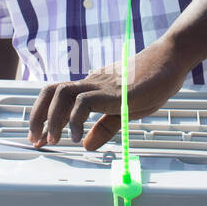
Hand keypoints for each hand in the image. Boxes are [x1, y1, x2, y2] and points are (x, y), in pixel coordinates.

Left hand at [27, 38, 189, 149]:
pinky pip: (84, 102)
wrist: (170, 61)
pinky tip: (78, 136)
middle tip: (37, 140)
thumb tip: (86, 144)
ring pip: (62, 94)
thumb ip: (104, 128)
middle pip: (51, 92)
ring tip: (53, 140)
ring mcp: (100, 85)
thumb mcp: (125, 112)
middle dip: (38, 116)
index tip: (39, 137)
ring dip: (52, 118)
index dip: (42, 116)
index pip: (57, 97)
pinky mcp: (113, 90)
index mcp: (91, 88)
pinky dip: (75, 120)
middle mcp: (90, 83)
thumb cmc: (151, 83)